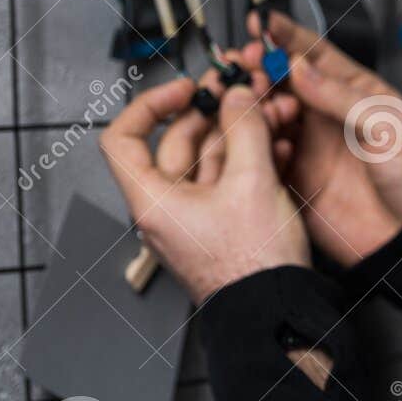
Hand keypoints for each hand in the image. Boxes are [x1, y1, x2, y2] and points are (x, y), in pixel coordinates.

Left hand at [100, 72, 308, 302]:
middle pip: (177, 143)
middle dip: (213, 112)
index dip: (150, 105)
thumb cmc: (253, 267)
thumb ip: (243, 128)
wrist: (277, 311)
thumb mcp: (251, 182)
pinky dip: (250, 157)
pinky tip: (278, 143)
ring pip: (210, 158)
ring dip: (240, 131)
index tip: (184, 90)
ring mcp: (196, 217)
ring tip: (272, 111)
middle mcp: (167, 209)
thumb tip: (236, 97)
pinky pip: (229, 179)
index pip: (123, 139)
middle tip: (241, 89)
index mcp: (153, 201)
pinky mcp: (223, 223)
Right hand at [235, 10, 401, 266]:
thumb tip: (298, 66)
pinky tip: (253, 137)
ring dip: (251, 103)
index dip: (284, 36)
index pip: (313, 54)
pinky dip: (253, 143)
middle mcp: (324, 115)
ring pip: (266, 116)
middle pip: (281, 82)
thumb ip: (339, 96)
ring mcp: (307, 146)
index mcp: (352, 91)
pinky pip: (263, 155)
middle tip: (242, 62)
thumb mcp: (387, 123)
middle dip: (258, 68)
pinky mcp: (294, 179)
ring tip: (245, 97)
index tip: (259, 21)